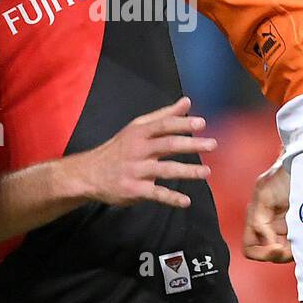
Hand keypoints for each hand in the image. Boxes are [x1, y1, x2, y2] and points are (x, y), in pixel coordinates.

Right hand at [75, 97, 214, 210]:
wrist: (89, 173)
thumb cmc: (119, 148)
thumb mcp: (137, 128)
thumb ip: (164, 115)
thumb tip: (187, 101)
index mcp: (139, 132)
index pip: (163, 125)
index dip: (182, 124)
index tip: (202, 123)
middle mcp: (137, 149)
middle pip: (167, 145)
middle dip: (191, 144)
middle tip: (212, 144)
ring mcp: (136, 170)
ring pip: (165, 170)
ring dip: (187, 171)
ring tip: (206, 172)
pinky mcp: (134, 189)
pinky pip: (156, 193)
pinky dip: (171, 198)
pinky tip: (186, 201)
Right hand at [243, 160, 292, 261]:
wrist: (301, 168)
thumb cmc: (281, 175)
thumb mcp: (264, 195)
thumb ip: (259, 220)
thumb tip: (268, 242)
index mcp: (254, 219)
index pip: (250, 247)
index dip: (260, 253)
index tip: (275, 248)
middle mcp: (267, 227)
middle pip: (267, 253)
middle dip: (277, 254)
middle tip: (288, 248)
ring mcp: (283, 229)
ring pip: (282, 253)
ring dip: (289, 253)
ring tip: (298, 245)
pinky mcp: (297, 230)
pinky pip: (295, 247)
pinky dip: (298, 249)